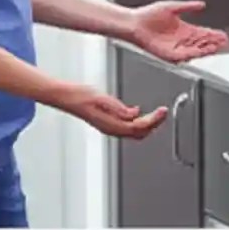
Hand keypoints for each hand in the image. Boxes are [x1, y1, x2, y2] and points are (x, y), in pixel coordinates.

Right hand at [51, 83, 167, 138]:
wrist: (66, 97)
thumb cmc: (79, 96)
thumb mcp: (101, 99)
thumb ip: (118, 108)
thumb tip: (132, 114)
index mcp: (111, 125)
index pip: (138, 127)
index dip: (154, 120)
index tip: (162, 112)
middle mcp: (111, 129)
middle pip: (139, 133)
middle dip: (154, 125)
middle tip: (162, 114)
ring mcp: (109, 126)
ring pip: (134, 132)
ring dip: (147, 124)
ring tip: (156, 115)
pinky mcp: (107, 122)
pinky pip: (126, 126)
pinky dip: (137, 121)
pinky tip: (138, 113)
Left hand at [128, 0, 228, 62]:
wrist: (134, 23)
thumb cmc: (148, 15)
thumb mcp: (172, 7)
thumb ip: (188, 6)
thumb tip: (202, 4)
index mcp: (182, 29)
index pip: (201, 33)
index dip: (212, 34)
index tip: (222, 35)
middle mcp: (180, 40)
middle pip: (201, 43)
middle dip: (213, 42)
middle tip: (224, 42)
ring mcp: (175, 48)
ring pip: (194, 50)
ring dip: (206, 49)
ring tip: (217, 47)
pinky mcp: (168, 54)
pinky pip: (183, 55)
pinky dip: (193, 53)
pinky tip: (201, 51)